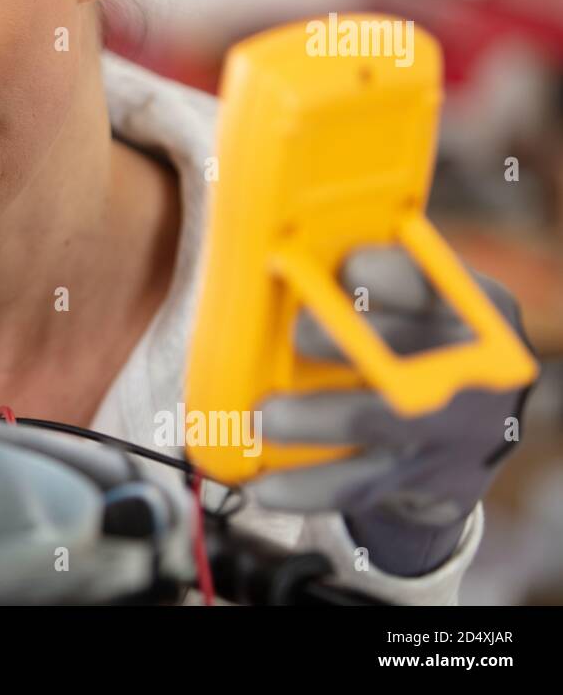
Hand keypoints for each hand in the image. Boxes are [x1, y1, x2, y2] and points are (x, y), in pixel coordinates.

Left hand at [249, 246, 534, 575]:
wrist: (472, 433)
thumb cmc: (423, 343)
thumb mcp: (426, 302)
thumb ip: (378, 276)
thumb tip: (287, 247)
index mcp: (471, 311)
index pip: (438, 287)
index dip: (396, 276)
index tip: (350, 266)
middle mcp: (469, 372)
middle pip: (409, 348)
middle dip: (349, 339)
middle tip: (298, 332)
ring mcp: (445, 432)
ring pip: (375, 424)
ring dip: (315, 419)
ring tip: (264, 416)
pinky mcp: (418, 480)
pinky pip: (356, 486)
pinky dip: (303, 487)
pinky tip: (262, 484)